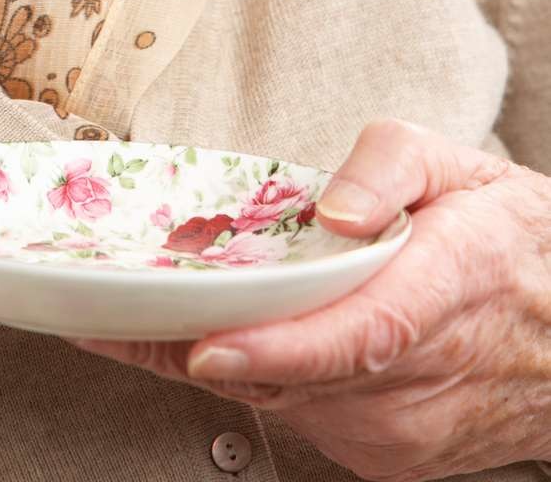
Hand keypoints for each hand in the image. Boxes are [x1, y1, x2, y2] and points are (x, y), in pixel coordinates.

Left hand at [66, 119, 550, 480]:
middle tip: (105, 301)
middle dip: (194, 339)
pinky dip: (254, 376)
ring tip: (144, 306)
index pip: (359, 332)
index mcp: (448, 286)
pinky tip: (223, 335)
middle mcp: (424, 375)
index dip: (276, 348)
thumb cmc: (509, 240)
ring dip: (215, 357)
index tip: (203, 346)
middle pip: (295, 373)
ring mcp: (405, 429)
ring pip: (283, 401)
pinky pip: (297, 418)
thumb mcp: (459, 164)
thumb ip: (389, 165)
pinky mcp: (387, 456)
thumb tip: (332, 207)